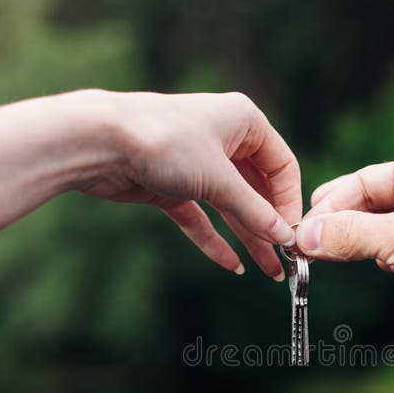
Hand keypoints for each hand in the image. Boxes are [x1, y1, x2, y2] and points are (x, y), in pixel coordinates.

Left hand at [83, 90, 300, 279]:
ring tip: (269, 270)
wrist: (99, 143)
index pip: (281, 166)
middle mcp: (223, 139)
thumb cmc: (164, 142)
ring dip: (248, 238)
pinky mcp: (171, 186)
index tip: (293, 236)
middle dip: (270, 226)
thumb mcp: (219, 179)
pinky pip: (201, 218)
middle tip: (287, 261)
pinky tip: (232, 265)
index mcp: (244, 122)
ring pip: (230, 207)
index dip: (289, 203)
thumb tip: (286, 237)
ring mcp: (195, 164)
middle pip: (257, 189)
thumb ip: (255, 211)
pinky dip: (215, 240)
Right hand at [296, 159, 393, 338]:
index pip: (367, 180)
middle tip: (312, 242)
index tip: (307, 227)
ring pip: (387, 227)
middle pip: (375, 202)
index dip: (333, 202)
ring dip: (361, 239)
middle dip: (343, 220)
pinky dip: (384, 255)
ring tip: (334, 255)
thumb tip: (306, 236)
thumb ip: (349, 234)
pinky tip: (378, 266)